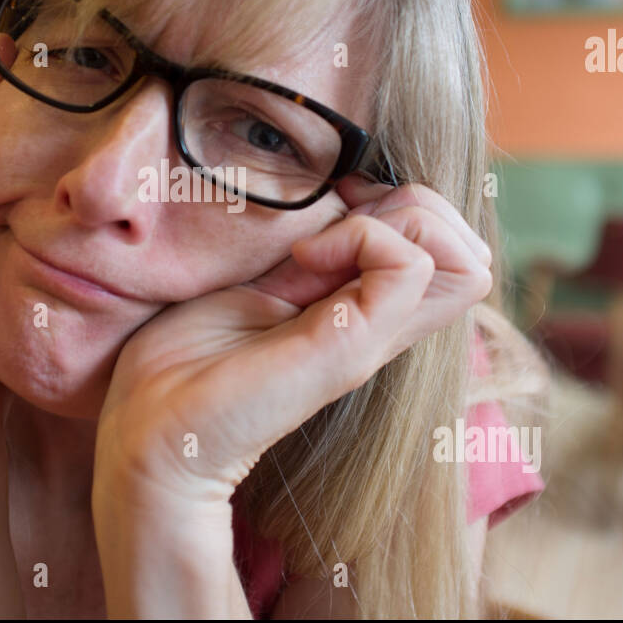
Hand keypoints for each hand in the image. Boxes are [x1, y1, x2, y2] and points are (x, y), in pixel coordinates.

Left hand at [94, 175, 493, 502]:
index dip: (402, 203)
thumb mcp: (258, 279)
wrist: (151, 428)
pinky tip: (302, 261)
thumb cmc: (187, 357)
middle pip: (471, 250)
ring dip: (398, 219)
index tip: (334, 202)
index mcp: (362, 310)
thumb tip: (349, 193)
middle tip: (332, 222)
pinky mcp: (349, 348)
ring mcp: (372, 338)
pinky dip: (362, 236)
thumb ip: (310, 249)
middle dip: (415, 204)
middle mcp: (382, 325)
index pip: (448, 248)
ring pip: (465, 258)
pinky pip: (410, 264)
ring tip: (319, 244)